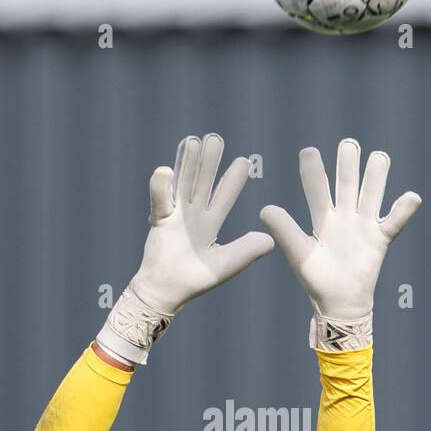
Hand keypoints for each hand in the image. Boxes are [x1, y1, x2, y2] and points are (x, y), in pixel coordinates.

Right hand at [96, 133, 272, 364]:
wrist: (168, 292)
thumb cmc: (195, 280)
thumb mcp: (226, 264)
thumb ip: (247, 251)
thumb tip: (271, 240)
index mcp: (209, 224)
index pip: (223, 196)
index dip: (233, 179)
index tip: (244, 161)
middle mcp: (193, 216)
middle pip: (202, 183)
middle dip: (209, 162)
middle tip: (216, 138)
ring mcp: (175, 216)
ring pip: (183, 183)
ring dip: (188, 163)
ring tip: (193, 141)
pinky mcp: (160, 221)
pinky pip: (161, 200)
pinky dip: (161, 186)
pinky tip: (166, 169)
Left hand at [260, 139, 420, 337]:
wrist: (338, 303)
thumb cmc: (317, 279)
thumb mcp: (298, 253)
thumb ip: (284, 231)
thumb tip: (264, 209)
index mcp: (323, 218)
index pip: (317, 189)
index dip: (313, 171)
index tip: (308, 151)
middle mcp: (344, 216)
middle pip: (347, 184)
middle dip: (348, 164)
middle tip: (348, 144)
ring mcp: (364, 226)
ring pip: (371, 194)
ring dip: (376, 177)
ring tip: (379, 157)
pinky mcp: (380, 240)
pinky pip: (394, 222)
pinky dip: (403, 211)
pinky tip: (412, 197)